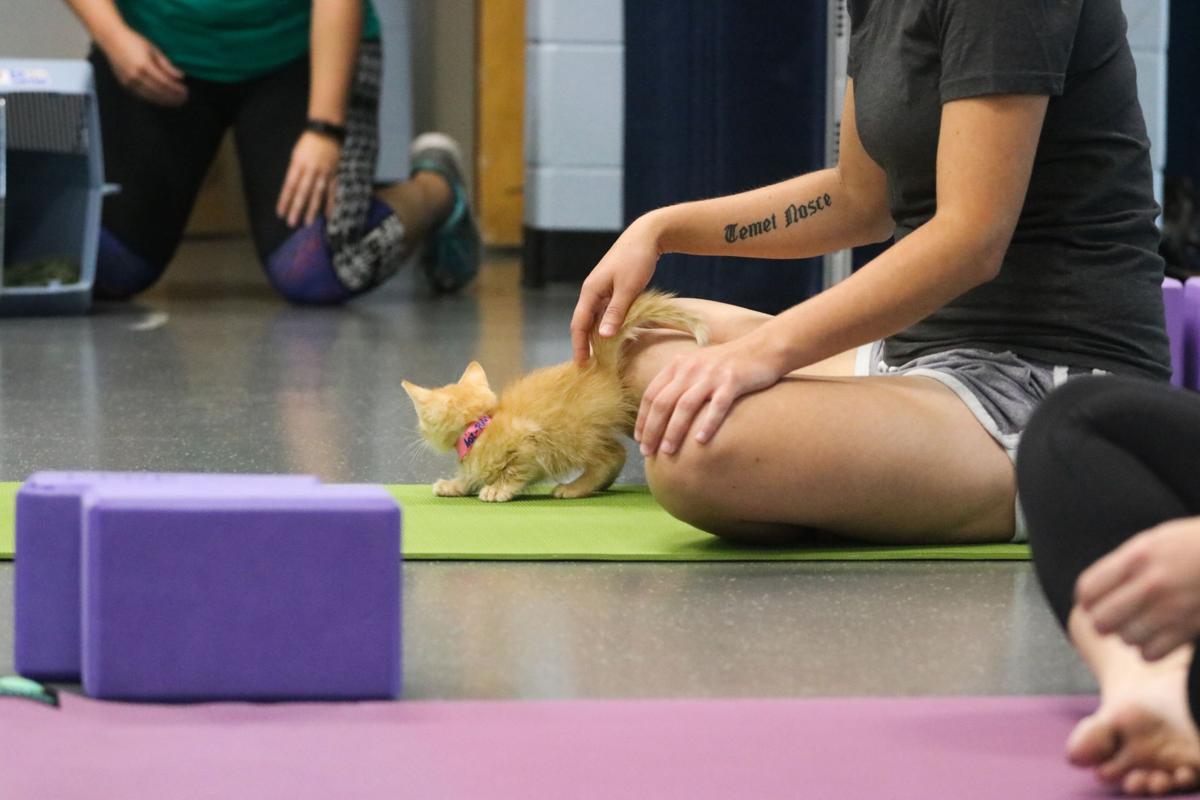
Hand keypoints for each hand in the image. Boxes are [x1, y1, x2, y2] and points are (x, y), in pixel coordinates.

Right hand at [101, 26, 186, 106]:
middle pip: (158, 91)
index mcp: (145, 65)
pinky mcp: (124, 84)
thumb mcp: (154, 50)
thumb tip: (181, 77)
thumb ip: (167, 65)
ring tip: (176, 103)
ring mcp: (129, 81)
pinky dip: (153, 99)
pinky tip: (162, 100)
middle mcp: (136, 76)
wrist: (111, 39)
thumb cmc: (135, 41)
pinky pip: (141, 96)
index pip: (165, 82)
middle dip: (172, 97)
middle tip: (184, 100)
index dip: (176, 89)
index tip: (186, 92)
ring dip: (164, 101)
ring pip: (150, 96)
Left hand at [276, 131, 341, 226]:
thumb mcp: (296, 154)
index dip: (284, 200)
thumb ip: (294, 171)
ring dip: (312, 209)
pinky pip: (332, 191)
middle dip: (296, 208)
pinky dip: (331, 203)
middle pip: (302, 192)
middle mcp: (310, 169)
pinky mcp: (334, 174)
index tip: (280, 213)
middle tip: (292, 222)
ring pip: (317, 194)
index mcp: (298, 164)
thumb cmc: (308, 143)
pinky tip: (328, 215)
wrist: (326, 132)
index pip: (289, 185)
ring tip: (308, 222)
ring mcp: (323, 173)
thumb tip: (291, 189)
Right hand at [570, 214, 661, 363]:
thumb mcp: (628, 289)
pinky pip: (605, 312)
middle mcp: (592, 291)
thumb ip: (615, 312)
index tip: (581, 365)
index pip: (579, 324)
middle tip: (589, 367)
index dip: (579, 346)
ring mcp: (601, 289)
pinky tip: (613, 337)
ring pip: (595, 318)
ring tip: (600, 357)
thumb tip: (603, 337)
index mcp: (590, 291)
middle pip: (584, 323)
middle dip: (585, 344)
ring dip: (596, 337)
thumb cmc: (637, 259)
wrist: (647, 236)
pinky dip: (607, 326)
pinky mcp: (612, 288)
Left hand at [635, 337, 782, 456]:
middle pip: (663, 402)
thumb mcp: (696, 366)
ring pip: (685, 406)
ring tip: (668, 451)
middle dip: (652, 430)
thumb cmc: (727, 364)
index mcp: (678, 365)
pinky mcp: (733, 381)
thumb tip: (661, 413)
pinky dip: (708, 424)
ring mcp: (711, 375)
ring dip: (674, 431)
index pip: (652, 394)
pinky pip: (717, 406)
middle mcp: (691, 368)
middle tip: (648, 452)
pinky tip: (701, 441)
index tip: (639, 440)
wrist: (762, 348)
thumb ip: (678, 383)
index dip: (643, 419)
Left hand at [1077, 517, 1199, 661]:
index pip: (1088, 590)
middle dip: (1104, 622)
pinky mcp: (1190, 628)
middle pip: (1101, 620)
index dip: (1087, 601)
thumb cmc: (1197, 546)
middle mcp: (1151, 583)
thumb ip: (1126, 563)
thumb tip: (1092, 593)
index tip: (1094, 603)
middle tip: (1116, 619)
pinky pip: (1151, 653)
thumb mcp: (1158, 540)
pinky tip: (1159, 637)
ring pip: (1126, 638)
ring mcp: (1172, 608)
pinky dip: (1150, 650)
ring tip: (1143, 624)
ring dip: (1130, 635)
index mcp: (1138, 556)